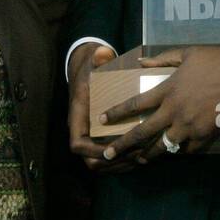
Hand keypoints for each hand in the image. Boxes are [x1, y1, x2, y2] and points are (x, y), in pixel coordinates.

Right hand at [68, 43, 139, 172]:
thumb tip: (103, 53)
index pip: (78, 143)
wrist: (86, 67)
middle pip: (90, 160)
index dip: (94, 152)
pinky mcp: (100, 136)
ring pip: (100, 163)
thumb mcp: (94, 59)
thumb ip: (98, 57)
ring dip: (119, 165)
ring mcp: (90, 134)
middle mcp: (82, 128)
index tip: (113, 152)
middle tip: (135, 157)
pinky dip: (122, 161)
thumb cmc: (92, 66)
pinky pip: (107, 158)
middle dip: (112, 163)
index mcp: (78, 114)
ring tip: (141, 159)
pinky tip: (140, 156)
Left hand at [101, 46, 219, 159]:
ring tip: (139, 160)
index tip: (101, 119)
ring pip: (163, 146)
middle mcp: (174, 111)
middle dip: (122, 145)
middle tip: (107, 155)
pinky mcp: (205, 135)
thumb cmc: (218, 62)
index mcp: (167, 90)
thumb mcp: (188, 53)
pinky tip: (174, 153)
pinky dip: (179, 151)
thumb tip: (141, 61)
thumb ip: (163, 58)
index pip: (135, 104)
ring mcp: (189, 126)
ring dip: (148, 155)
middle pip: (142, 132)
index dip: (116, 112)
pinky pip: (187, 149)